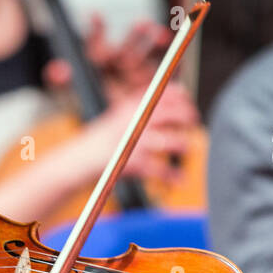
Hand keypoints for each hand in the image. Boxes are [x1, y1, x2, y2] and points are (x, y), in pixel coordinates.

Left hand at [42, 15, 171, 101]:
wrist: (100, 122)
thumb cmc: (82, 101)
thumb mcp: (66, 93)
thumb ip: (59, 79)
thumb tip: (57, 70)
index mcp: (97, 56)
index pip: (96, 39)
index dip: (96, 27)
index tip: (95, 15)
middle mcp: (118, 59)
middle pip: (128, 44)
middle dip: (136, 33)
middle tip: (143, 24)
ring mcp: (134, 70)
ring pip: (146, 54)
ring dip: (154, 42)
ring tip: (161, 35)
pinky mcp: (148, 83)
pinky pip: (160, 72)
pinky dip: (169, 66)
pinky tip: (174, 62)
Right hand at [71, 83, 197, 191]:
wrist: (79, 161)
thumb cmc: (102, 141)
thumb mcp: (120, 116)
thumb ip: (143, 107)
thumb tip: (178, 92)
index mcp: (129, 108)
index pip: (160, 93)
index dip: (179, 96)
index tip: (188, 101)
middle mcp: (131, 122)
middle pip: (169, 113)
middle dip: (186, 117)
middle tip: (193, 122)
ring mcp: (132, 143)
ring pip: (168, 141)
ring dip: (182, 145)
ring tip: (187, 148)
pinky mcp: (132, 164)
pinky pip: (159, 170)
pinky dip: (172, 176)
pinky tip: (180, 179)